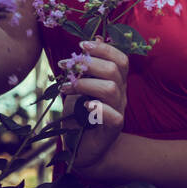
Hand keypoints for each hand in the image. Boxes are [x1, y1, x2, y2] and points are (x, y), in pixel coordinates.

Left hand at [62, 37, 128, 172]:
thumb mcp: (80, 87)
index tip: (82, 45)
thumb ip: (86, 67)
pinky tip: (85, 107)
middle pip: (115, 69)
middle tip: (67, 66)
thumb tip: (94, 37)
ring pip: (111, 88)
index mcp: (115, 81)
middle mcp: (120, 93)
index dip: (104, 48)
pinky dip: (98, 108)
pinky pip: (113, 115)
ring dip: (85, 84)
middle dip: (89, 63)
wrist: (83, 149)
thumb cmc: (80, 117)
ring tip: (66, 88)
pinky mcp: (113, 128)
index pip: (120, 58)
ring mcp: (118, 110)